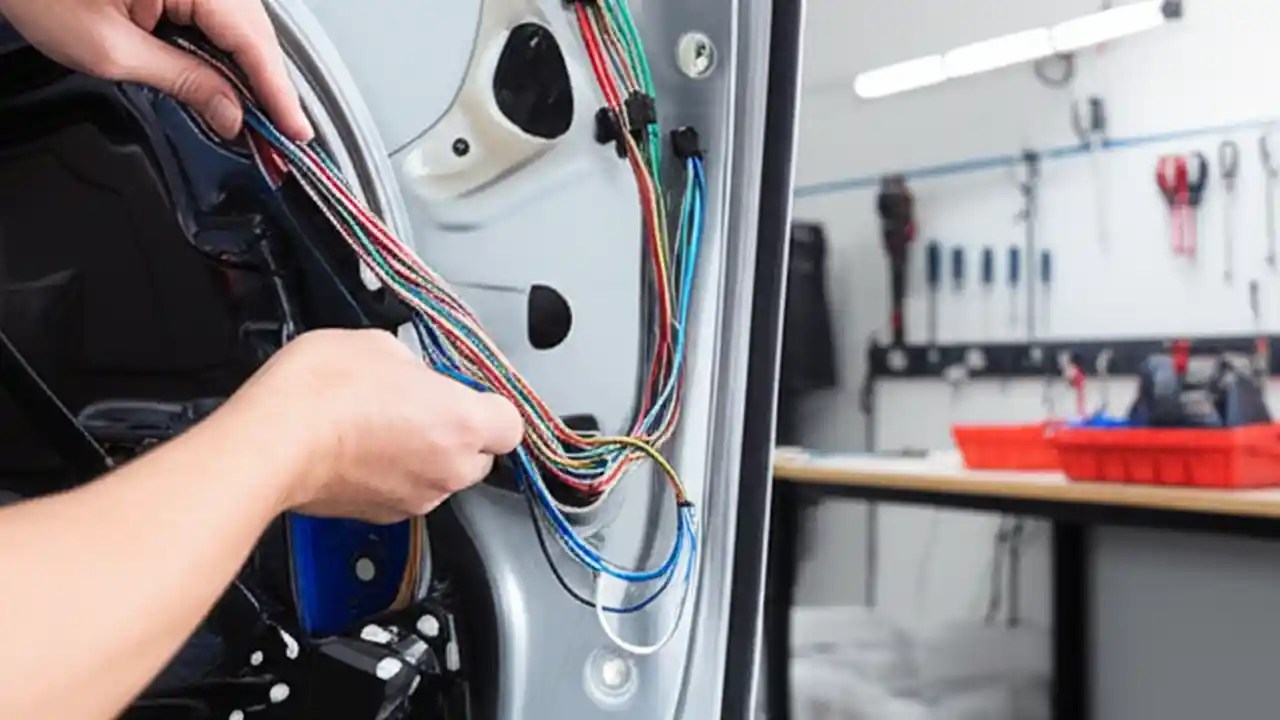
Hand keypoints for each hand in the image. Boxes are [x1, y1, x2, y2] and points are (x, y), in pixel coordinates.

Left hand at [0, 0, 311, 140]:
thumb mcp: (111, 50)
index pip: (253, 42)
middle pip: (255, 32)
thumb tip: (230, 113)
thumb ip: (182, 82)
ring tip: (253, 116)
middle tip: (279, 136)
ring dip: (247, 70)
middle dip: (267, 86)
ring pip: (242, 24)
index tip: (297, 132)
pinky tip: (225, 80)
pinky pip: (219, 12)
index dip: (279, 93)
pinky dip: (226, 48)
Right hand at [212, 329, 524, 523]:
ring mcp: (417, 497)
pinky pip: (406, 491)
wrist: (272, 440)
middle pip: (481, 455)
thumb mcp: (382, 346)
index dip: (491, 406)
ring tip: (383, 422)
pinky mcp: (382, 514)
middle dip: (460, 432)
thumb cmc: (322, 389)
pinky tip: (363, 447)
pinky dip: (394, 474)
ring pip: (442, 476)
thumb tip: (414, 375)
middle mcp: (449, 468)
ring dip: (425, 454)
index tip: (472, 393)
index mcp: (462, 422)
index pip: (512, 423)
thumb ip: (416, 367)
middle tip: (422, 404)